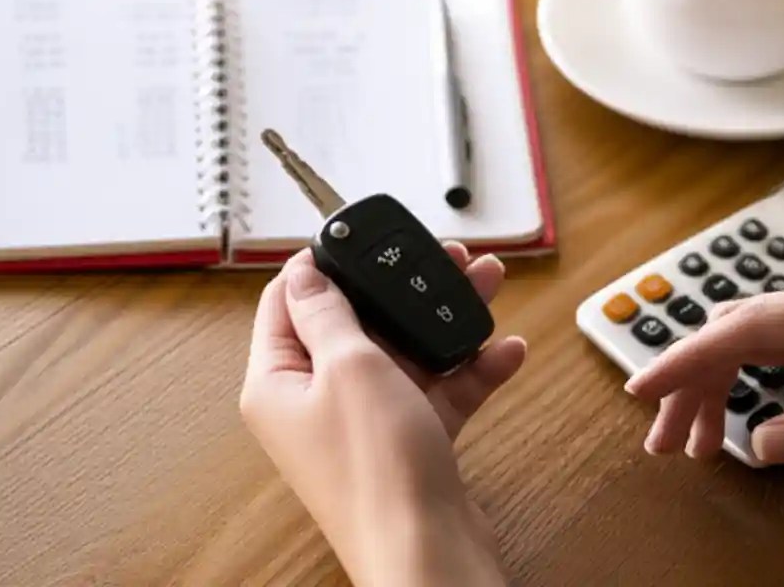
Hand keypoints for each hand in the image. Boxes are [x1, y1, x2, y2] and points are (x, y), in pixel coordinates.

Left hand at [240, 243, 522, 586]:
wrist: (428, 550)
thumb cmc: (377, 470)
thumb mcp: (349, 367)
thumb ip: (329, 312)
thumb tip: (305, 270)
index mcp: (278, 382)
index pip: (288, 302)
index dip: (323, 264)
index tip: (361, 235)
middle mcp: (315, 402)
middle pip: (358, 322)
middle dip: (405, 288)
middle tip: (448, 256)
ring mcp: (363, 423)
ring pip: (404, 352)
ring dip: (446, 319)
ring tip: (487, 281)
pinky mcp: (407, 441)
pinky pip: (436, 390)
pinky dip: (470, 368)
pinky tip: (505, 349)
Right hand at [625, 269, 783, 465]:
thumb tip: (760, 443)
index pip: (750, 326)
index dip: (689, 357)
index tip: (647, 386)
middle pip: (738, 330)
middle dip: (690, 379)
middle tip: (661, 434)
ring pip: (749, 343)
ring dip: (711, 386)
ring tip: (687, 440)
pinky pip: (774, 356)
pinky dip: (742, 386)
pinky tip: (727, 420)